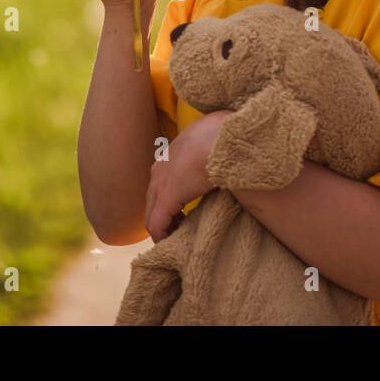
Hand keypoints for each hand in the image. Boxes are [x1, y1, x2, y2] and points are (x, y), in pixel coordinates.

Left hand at [144, 109, 233, 241]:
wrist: (223, 138)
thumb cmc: (224, 137)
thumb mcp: (213, 143)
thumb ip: (211, 153)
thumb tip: (227, 159)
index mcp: (170, 156)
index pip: (162, 183)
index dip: (171, 200)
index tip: (184, 213)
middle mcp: (159, 169)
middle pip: (152, 200)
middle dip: (165, 216)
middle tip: (181, 229)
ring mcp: (160, 184)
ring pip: (152, 214)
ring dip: (165, 226)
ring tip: (180, 237)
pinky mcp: (166, 198)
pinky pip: (156, 224)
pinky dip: (163, 236)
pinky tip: (173, 243)